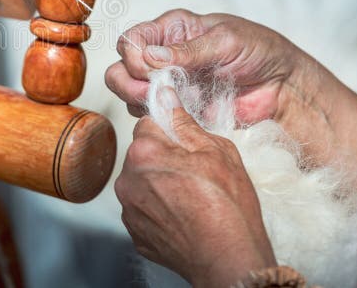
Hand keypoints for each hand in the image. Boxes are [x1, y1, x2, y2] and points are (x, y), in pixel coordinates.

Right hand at [105, 9, 323, 139]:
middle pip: (120, 68)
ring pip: (128, 95)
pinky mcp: (176, 109)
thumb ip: (188, 51)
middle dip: (127, 83)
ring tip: (167, 104)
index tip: (151, 69)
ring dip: (139, 102)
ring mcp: (167, 85)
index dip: (133, 56)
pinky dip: (155, 118)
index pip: (131, 40)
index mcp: (172, 30)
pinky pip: (150, 116)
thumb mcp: (226, 41)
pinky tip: (176, 115)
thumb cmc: (259, 52)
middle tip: (149, 92)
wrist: (281, 87)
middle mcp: (162, 56)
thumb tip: (150, 56)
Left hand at [115, 86, 275, 286]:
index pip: (149, 124)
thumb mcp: (216, 151)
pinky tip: (185, 217)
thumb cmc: (228, 206)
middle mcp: (128, 180)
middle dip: (164, 159)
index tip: (188, 144)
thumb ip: (184, 122)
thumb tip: (166, 97)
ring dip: (160, 185)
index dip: (171, 131)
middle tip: (197, 174)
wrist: (229, 260)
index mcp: (144, 153)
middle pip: (143, 155)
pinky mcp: (135, 233)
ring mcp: (129, 210)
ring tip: (193, 199)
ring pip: (143, 183)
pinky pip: (144, 210)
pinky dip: (160, 211)